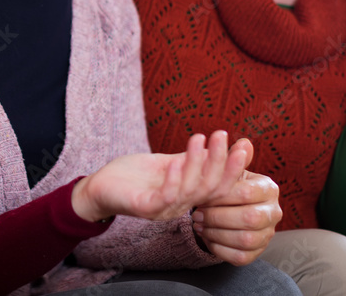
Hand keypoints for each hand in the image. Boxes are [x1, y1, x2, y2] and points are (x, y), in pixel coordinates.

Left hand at [71, 131, 248, 222]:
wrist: (101, 187)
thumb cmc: (136, 175)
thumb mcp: (170, 162)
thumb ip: (195, 158)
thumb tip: (227, 142)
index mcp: (189, 197)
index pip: (218, 185)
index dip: (233, 167)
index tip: (244, 144)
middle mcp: (181, 207)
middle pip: (210, 188)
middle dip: (220, 162)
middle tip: (224, 135)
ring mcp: (164, 210)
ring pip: (191, 190)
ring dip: (197, 163)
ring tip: (200, 138)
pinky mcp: (145, 208)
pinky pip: (165, 196)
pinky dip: (174, 178)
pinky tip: (176, 160)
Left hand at [191, 140, 281, 264]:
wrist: (228, 209)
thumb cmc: (226, 187)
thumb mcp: (228, 171)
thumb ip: (234, 158)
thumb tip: (244, 143)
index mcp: (269, 189)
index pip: (247, 193)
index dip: (222, 196)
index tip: (202, 195)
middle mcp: (274, 212)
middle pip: (249, 218)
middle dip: (219, 216)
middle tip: (197, 213)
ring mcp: (268, 235)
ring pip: (245, 239)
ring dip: (217, 232)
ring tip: (198, 224)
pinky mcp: (256, 253)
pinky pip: (240, 257)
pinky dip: (220, 248)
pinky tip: (207, 238)